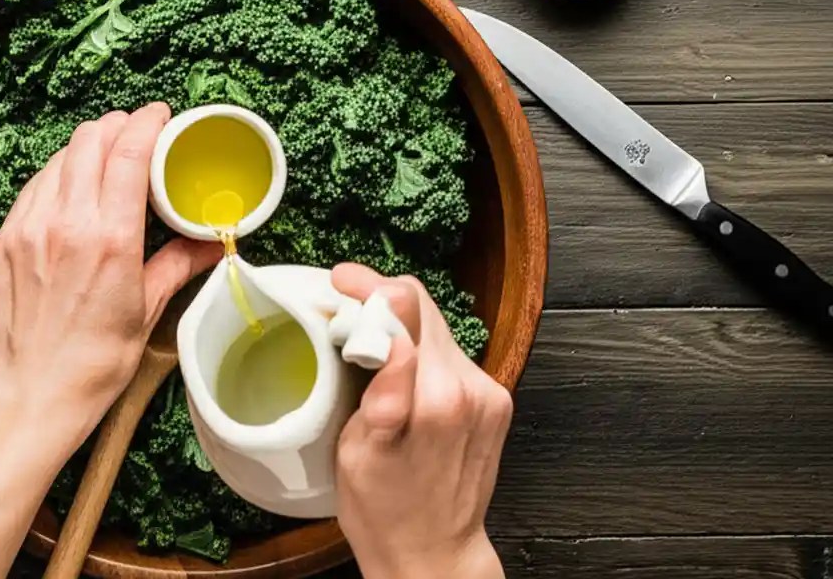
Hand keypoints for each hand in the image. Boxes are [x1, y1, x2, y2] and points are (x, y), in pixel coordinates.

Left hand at [0, 102, 220, 445]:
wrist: (35, 392)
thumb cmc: (95, 360)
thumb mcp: (148, 309)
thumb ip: (179, 263)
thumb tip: (215, 243)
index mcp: (110, 238)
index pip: (128, 152)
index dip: (146, 122)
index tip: (161, 115)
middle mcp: (66, 223)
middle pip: (90, 140)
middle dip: (118, 126)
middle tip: (139, 133)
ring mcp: (30, 227)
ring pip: (60, 157)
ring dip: (88, 146)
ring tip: (110, 157)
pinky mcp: (8, 238)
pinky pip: (36, 185)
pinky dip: (59, 173)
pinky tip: (75, 187)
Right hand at [332, 264, 511, 578]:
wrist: (434, 555)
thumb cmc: (386, 513)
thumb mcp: (359, 456)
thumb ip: (380, 393)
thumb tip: (386, 339)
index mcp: (439, 399)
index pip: (410, 307)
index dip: (370, 287)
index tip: (339, 281)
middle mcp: (475, 389)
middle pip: (427, 311)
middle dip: (381, 301)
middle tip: (341, 305)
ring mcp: (489, 394)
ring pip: (438, 330)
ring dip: (400, 325)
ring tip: (362, 339)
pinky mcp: (493, 401)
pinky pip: (449, 355)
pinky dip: (419, 350)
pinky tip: (393, 367)